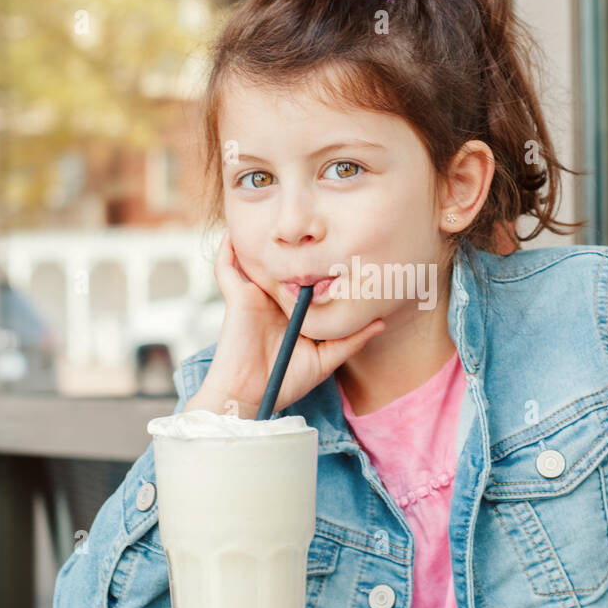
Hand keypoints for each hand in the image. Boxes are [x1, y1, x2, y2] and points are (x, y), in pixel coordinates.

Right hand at [183, 230, 384, 415]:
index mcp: (291, 311)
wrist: (250, 396)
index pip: (305, 280)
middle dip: (293, 245)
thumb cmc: (284, 382)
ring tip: (271, 211)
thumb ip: (350, 341)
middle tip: (312, 221)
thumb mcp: (324, 360)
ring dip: (261, 239)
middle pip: (282, 265)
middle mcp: (272, 299)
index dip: (318, 264)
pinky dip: (227, 248)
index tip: (341, 247)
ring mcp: (253, 296)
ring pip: (255, 259)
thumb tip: (380, 322)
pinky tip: (236, 232)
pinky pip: (227, 267)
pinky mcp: (236, 297)